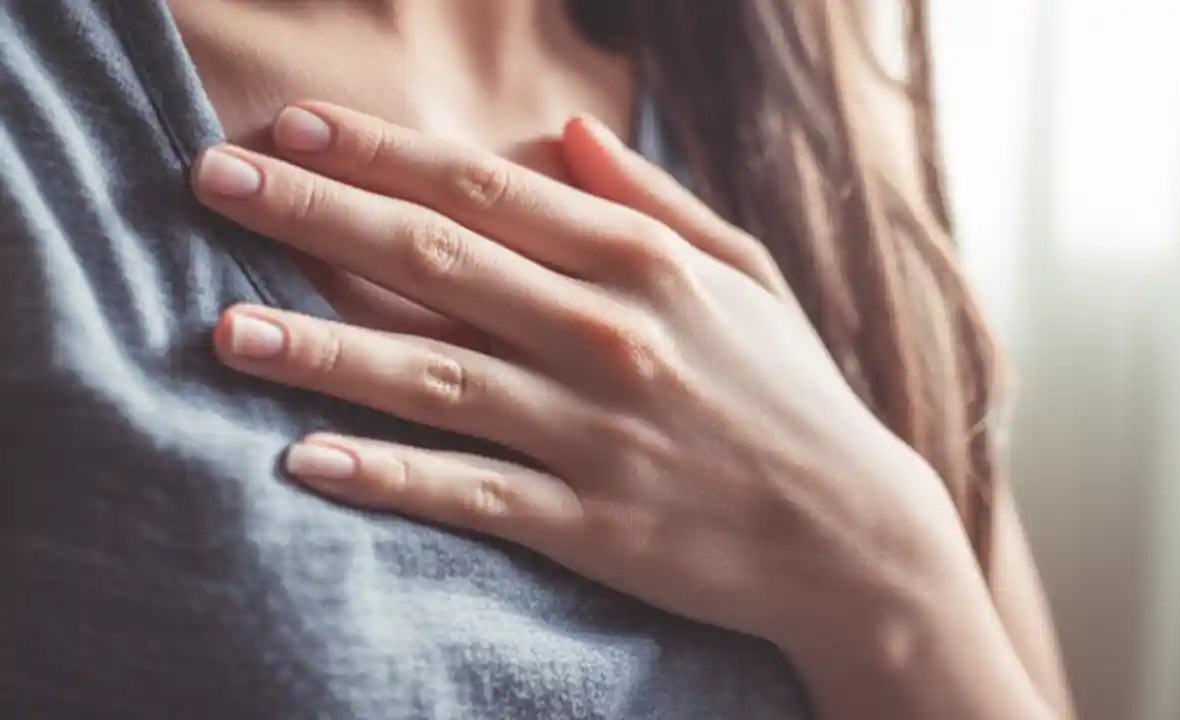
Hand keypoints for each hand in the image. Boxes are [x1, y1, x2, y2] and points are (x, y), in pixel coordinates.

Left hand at [193, 102, 969, 653]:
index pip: (487, 189)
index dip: (380, 154)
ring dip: (319, 348)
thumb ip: (653, 197)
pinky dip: (387, 476)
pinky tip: (306, 458)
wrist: (852, 536)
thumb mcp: (746, 273)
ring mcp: (595, 434)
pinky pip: (470, 493)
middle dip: (314, 216)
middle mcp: (610, 337)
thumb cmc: (792, 392)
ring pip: (433, 377)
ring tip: (220, 328)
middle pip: (436, 262)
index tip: (292, 126)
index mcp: (644, 265)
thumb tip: (565, 128)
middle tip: (213, 184)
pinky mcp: (589, 525)